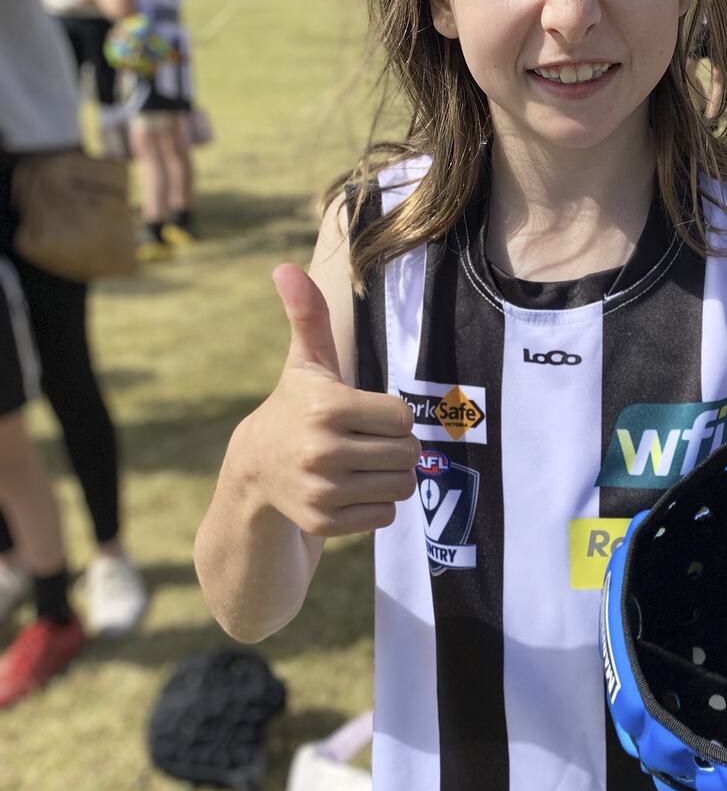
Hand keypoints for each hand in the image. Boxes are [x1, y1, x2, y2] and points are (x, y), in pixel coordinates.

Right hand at [237, 264, 419, 537]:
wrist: (255, 471)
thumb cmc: (296, 407)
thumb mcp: (306, 362)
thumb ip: (308, 315)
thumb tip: (284, 267)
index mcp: (326, 407)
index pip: (402, 417)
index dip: (389, 415)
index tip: (363, 414)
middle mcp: (322, 451)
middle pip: (407, 454)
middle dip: (394, 447)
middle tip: (364, 442)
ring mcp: (321, 491)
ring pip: (400, 487)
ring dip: (388, 476)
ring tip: (359, 464)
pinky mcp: (324, 523)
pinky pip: (385, 516)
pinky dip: (374, 506)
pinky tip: (347, 490)